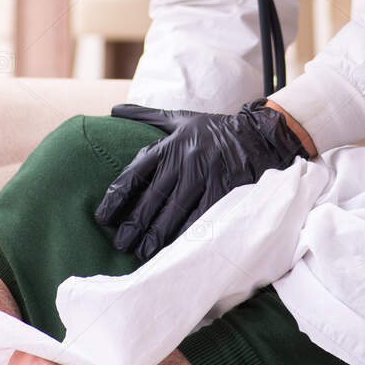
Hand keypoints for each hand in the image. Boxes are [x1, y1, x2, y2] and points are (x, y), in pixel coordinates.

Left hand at [94, 99, 311, 259]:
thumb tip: (114, 110)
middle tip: (121, 245)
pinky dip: (187, 236)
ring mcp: (207, 176)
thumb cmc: (215, 130)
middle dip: (134, 225)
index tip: (102, 217)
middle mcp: (185, 159)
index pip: (135, 173)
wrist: (261, 134)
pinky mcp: (226, 190)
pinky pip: (202, 218)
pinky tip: (175, 251)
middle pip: (153, 198)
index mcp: (171, 144)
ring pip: (175, 212)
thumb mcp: (181, 119)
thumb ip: (146, 116)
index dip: (116, 197)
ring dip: (157, 237)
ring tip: (142, 254)